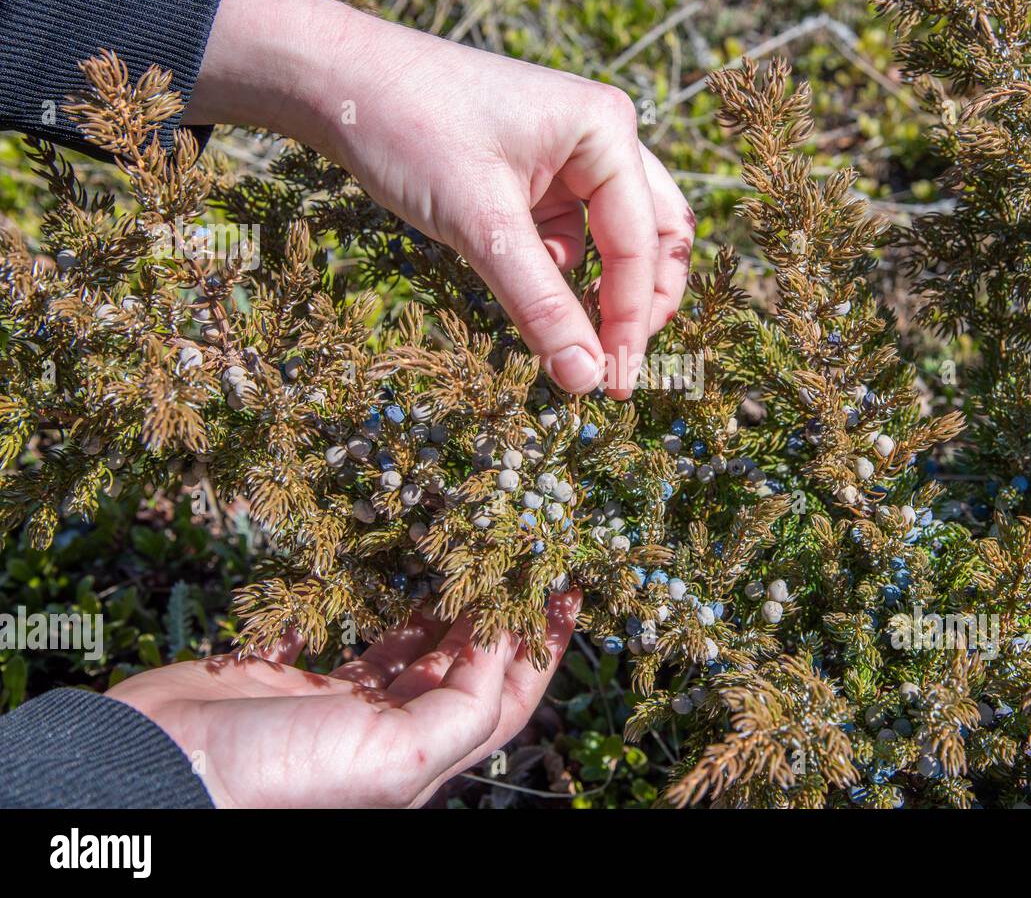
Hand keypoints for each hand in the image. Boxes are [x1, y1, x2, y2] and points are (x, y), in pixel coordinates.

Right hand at [106, 590, 580, 807]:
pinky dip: (386, 609)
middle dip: (503, 617)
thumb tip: (503, 643)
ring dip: (452, 607)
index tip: (566, 589)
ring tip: (479, 558)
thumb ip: (463, 706)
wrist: (162, 769)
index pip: (505, 697)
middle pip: (468, 669)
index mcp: (424, 759)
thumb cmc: (281, 775)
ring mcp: (346, 707)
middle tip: (527, 559)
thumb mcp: (398, 758)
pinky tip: (404, 577)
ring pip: (418, 650)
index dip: (542, 646)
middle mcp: (394, 736)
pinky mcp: (301, 678)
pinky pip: (360, 638)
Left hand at [186, 0, 693, 397]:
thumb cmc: (410, 130)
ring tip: (587, 345)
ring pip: (619, 238)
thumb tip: (585, 382)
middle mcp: (602, 137)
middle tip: (618, 368)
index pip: (639, 245)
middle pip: (656, 236)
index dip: (631, 321)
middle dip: (643, 304)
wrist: (337, 81)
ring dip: (608, 291)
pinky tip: (534, 294)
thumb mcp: (481, 226)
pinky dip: (566, 273)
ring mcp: (572, 154)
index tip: (613, 386)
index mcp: (605, 131)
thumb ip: (539, 304)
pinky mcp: (539, 173)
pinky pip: (574, 234)